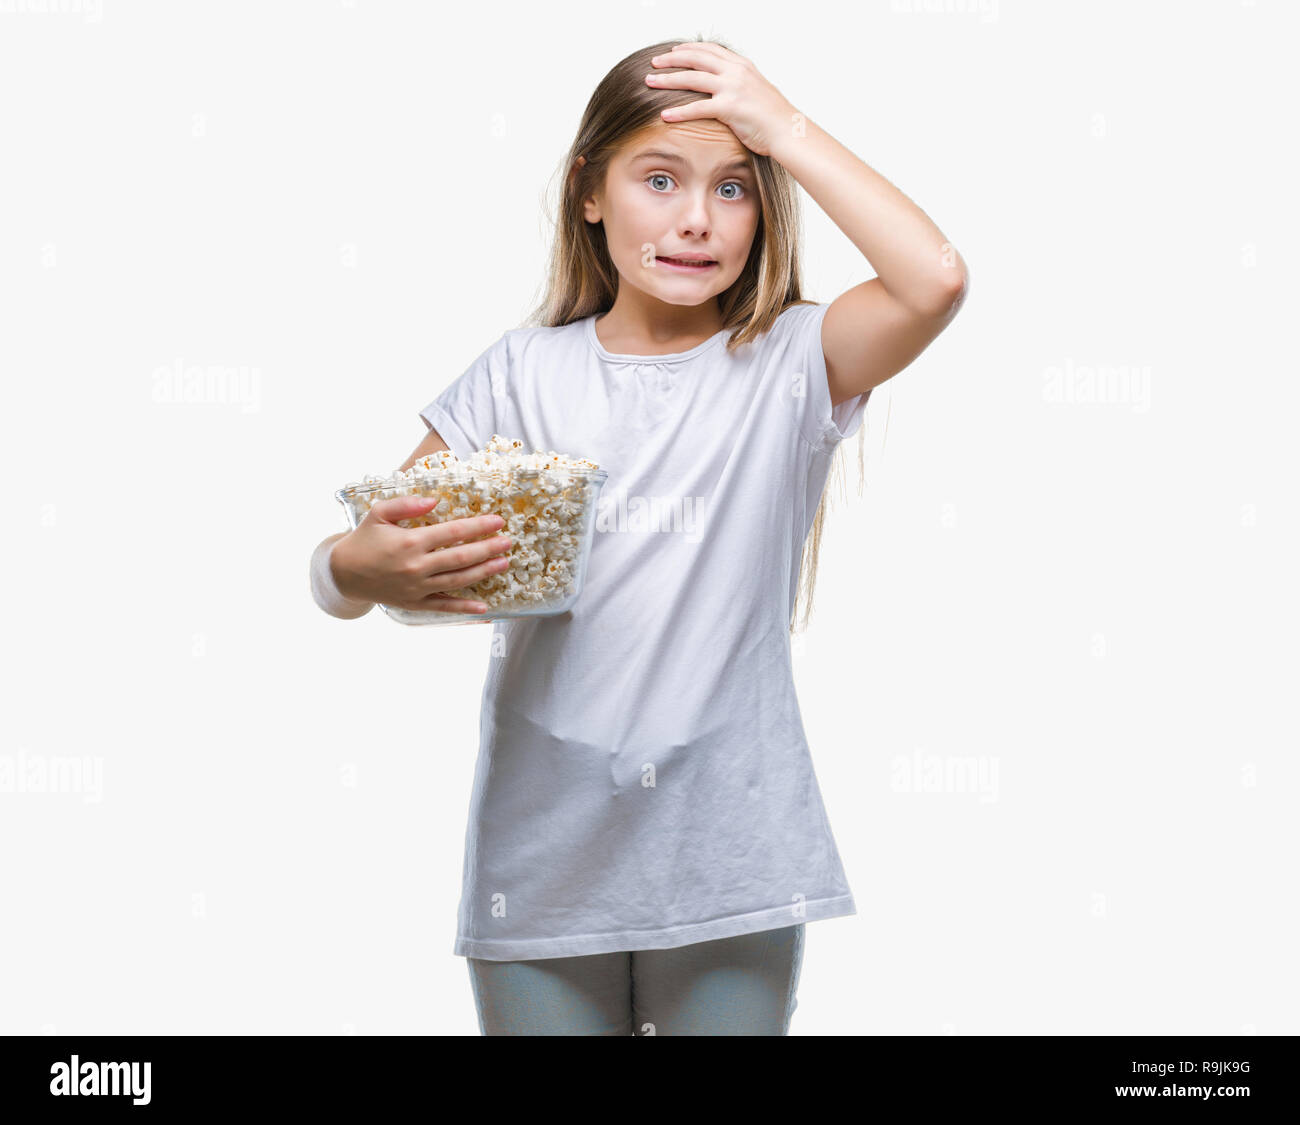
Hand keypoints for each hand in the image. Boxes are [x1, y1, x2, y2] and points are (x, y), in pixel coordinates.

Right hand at [332, 495, 512, 613]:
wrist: (343, 573)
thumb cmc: (364, 540)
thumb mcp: (378, 514)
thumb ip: (406, 504)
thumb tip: (434, 500)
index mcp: (410, 542)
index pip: (452, 532)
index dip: (477, 526)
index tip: (497, 521)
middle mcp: (416, 566)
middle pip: (461, 557)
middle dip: (488, 549)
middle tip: (508, 542)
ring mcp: (417, 587)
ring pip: (457, 580)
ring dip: (483, 572)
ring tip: (503, 563)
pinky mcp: (414, 603)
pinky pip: (443, 606)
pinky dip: (464, 607)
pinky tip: (484, 606)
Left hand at [645, 41, 799, 157]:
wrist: (789, 130)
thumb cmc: (774, 117)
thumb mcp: (757, 92)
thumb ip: (739, 86)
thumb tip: (726, 91)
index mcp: (742, 66)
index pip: (710, 50)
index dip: (689, 49)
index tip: (674, 51)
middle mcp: (736, 72)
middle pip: (696, 58)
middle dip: (672, 59)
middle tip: (654, 62)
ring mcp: (733, 88)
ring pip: (692, 78)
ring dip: (668, 79)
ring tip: (649, 82)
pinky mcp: (730, 108)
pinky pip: (698, 108)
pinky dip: (679, 111)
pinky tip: (664, 114)